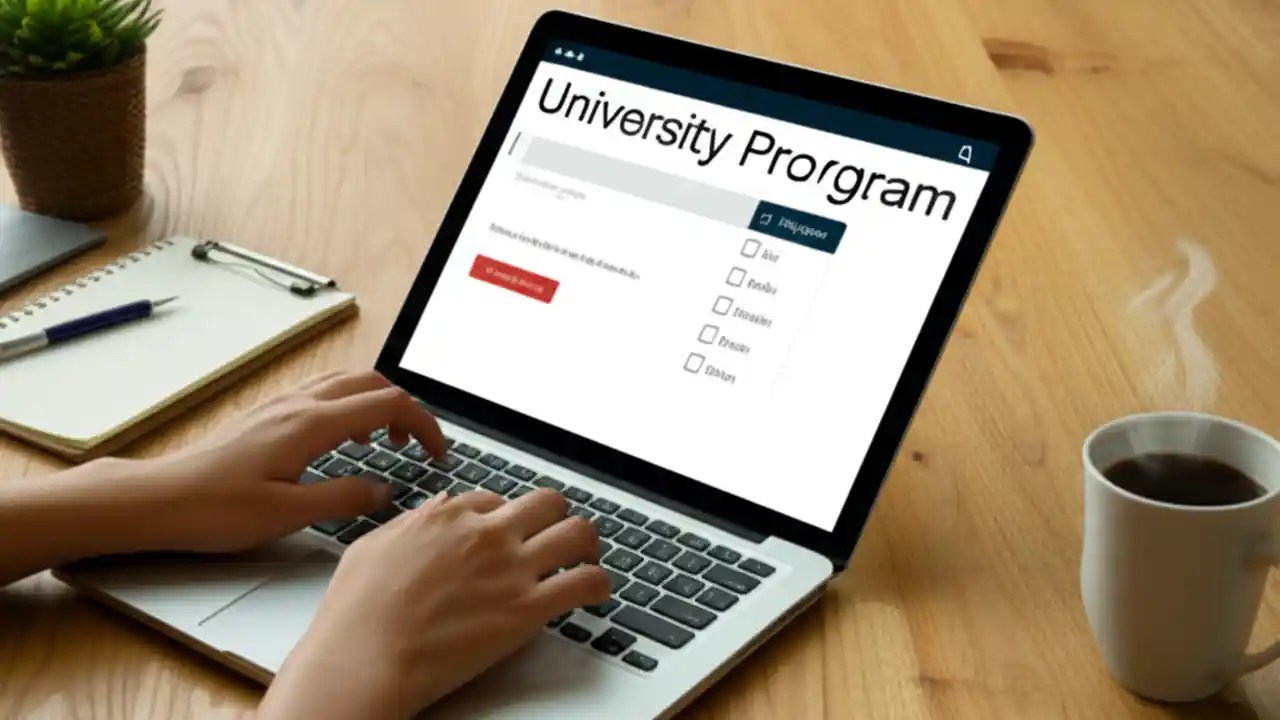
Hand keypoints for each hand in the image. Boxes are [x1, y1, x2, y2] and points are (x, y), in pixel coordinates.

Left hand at [144, 370, 446, 553]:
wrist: (161, 499)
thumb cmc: (216, 509)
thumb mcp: (289, 514)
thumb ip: (344, 498)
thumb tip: (382, 490)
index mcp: (312, 424)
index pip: (389, 404)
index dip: (424, 425)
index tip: (437, 452)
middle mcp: (299, 405)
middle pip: (373, 382)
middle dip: (406, 409)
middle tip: (415, 446)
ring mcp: (282, 405)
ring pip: (348, 382)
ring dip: (377, 403)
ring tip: (384, 441)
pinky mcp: (268, 414)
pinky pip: (323, 393)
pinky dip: (350, 406)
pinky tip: (343, 439)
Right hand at [257, 488, 610, 718]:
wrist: (364, 659)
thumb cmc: (357, 613)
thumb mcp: (372, 547)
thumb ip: (411, 524)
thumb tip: (437, 508)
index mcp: (447, 517)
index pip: (496, 499)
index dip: (506, 517)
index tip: (509, 533)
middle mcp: (485, 534)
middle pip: (546, 503)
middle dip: (555, 518)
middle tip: (558, 536)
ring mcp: (510, 568)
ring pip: (577, 532)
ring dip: (587, 544)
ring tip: (587, 558)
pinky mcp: (528, 608)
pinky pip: (585, 582)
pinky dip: (599, 584)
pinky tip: (596, 591)